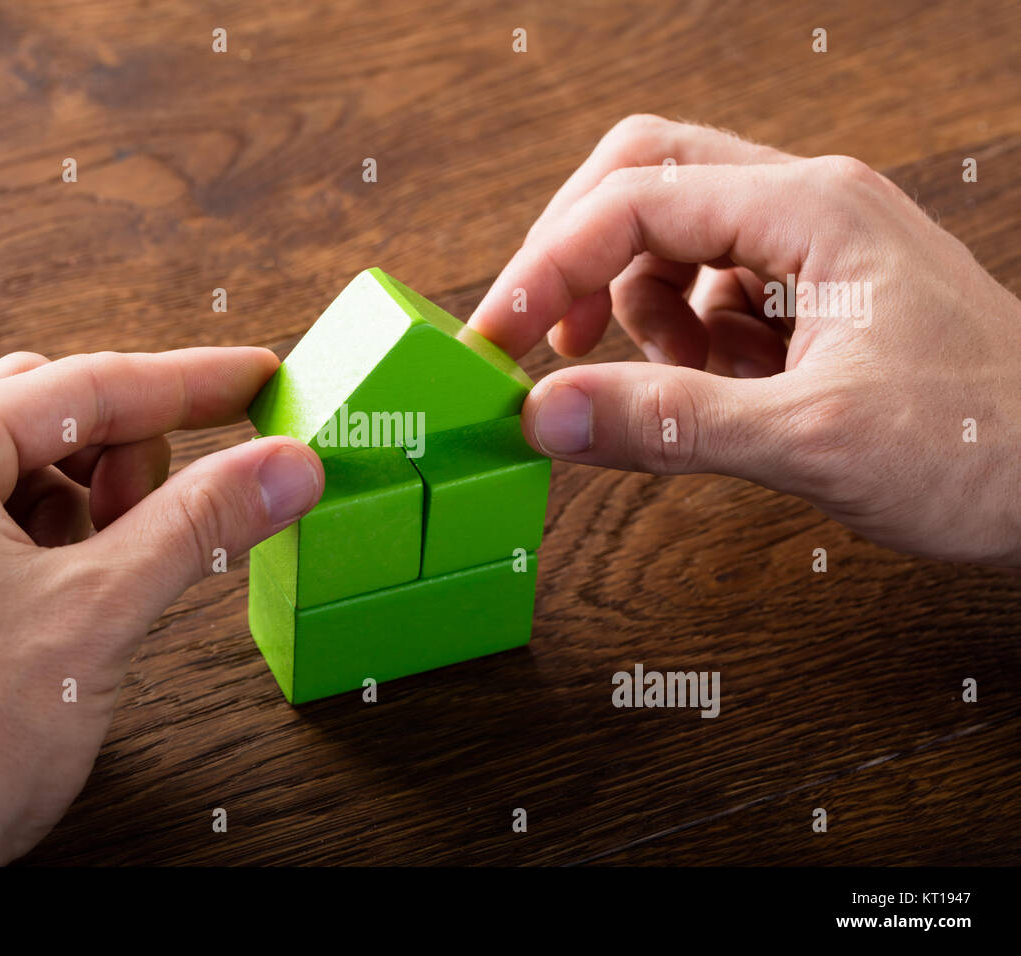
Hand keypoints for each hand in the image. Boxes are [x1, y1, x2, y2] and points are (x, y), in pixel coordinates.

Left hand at [0, 349, 323, 863]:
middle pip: (51, 416)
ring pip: (25, 471)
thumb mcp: (98, 612)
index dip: (190, 383)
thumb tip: (280, 467)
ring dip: (93, 504)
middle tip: (179, 509)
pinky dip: (55, 543)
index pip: (85, 386)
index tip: (255, 382)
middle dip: (132, 455)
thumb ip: (199, 523)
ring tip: (113, 574)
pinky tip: (73, 596)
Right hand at [469, 115, 1020, 565]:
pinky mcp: (819, 293)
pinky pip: (714, 288)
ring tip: (663, 378)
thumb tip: (548, 415)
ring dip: (636, 304)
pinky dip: (684, 336)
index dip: (548, 265)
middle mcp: (810, 207)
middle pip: (647, 179)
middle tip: (544, 335)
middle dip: (579, 253)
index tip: (497, 336)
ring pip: (676, 234)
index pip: (635, 200)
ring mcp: (817, 247)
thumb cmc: (988, 445)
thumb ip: (669, 424)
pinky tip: (715, 388)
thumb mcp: (811, 440)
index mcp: (811, 210)